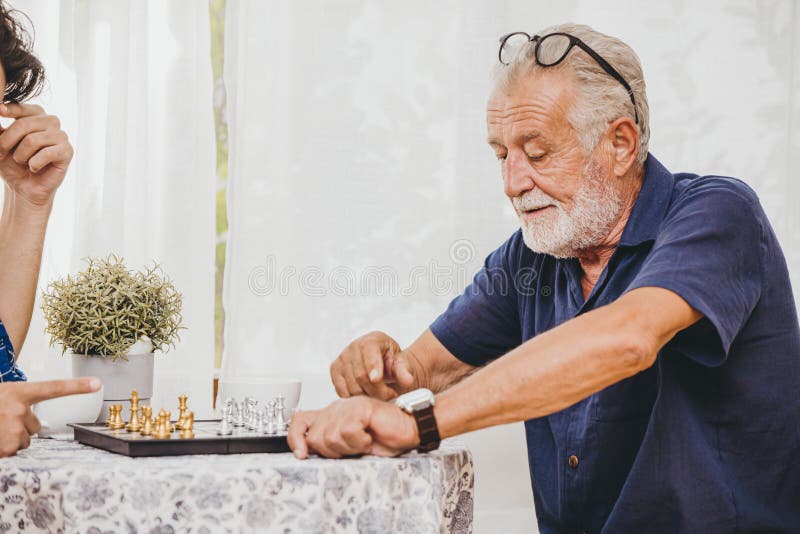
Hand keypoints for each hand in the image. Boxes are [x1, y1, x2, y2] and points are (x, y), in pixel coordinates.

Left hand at [0, 103, 72, 206]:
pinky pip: (47, 154)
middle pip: (24, 124)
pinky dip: (34, 164)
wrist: (23, 188)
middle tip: (2, 154)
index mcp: (35, 115)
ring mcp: (61, 136)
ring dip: (20, 156)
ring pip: (33, 140)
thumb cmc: (12, 164)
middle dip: (7, 142)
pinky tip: (35, 168)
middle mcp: (50, 122)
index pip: (21, 108)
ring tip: (22, 162)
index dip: (9, 111)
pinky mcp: (67, 151)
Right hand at [0, 377, 100, 456]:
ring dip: (10, 439)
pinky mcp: (9, 446)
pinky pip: (15, 451)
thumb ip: (18, 402)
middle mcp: (19, 408)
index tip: (97, 384)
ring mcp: (14, 427)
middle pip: (36, 426)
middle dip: (20, 427)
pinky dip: (4, 450)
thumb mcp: (1, 396)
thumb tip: (30, 415)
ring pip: (25, 440)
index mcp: (18, 392)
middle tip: (1, 423)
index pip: (54, 388)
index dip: (78, 386)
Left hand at [287, 396, 418, 458]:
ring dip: (349, 447)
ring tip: (364, 440)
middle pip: (315, 437)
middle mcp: (337, 407)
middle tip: (354, 447)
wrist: (409, 430)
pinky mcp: (359, 407)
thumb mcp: (351, 446)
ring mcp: (348, 405)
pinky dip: (359, 440)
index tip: (302, 454)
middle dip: (333, 451)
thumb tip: (308, 452)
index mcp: (332, 415)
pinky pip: (347, 431)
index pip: (299, 420)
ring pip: (330, 436)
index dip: (294, 438)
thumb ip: (331, 444)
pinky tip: (370, 435)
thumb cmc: (385, 438)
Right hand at [330, 331, 418, 399]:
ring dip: (368, 396)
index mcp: (372, 340)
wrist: (382, 365)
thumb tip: (407, 380)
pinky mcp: (334, 371)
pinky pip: (342, 391)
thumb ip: (405, 371)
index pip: (369, 351)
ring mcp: (342, 358)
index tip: (377, 379)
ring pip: (352, 386)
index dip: (373, 366)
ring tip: (380, 395)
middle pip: (361, 375)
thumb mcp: (403, 364)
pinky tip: (367, 394)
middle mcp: (353, 347)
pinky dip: (356, 398)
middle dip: (378, 391)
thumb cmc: (392, 362)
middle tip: (390, 395)